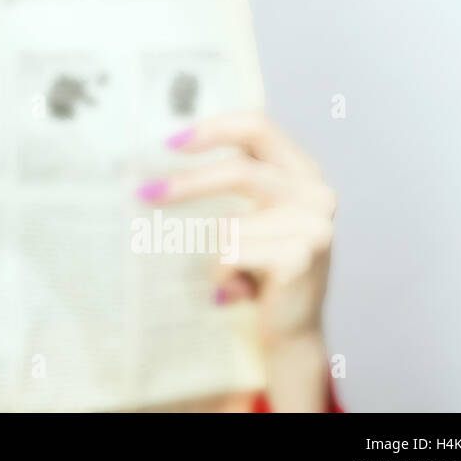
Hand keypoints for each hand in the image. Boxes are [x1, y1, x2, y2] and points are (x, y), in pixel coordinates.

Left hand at [140, 110, 336, 410]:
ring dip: (215, 256)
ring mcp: (315, 227)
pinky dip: (223, 276)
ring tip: (226, 278)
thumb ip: (227, 184)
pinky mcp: (302, 258)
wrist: (290, 334)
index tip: (170, 142)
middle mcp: (316, 194)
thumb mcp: (248, 218)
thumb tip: (156, 164)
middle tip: (144, 192)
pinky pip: (234, 255)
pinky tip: (237, 293)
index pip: (258, 127)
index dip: (214, 129)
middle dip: (188, 182)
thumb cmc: (257, 271)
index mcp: (301, 172)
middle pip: (241, 171)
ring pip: (231, 226)